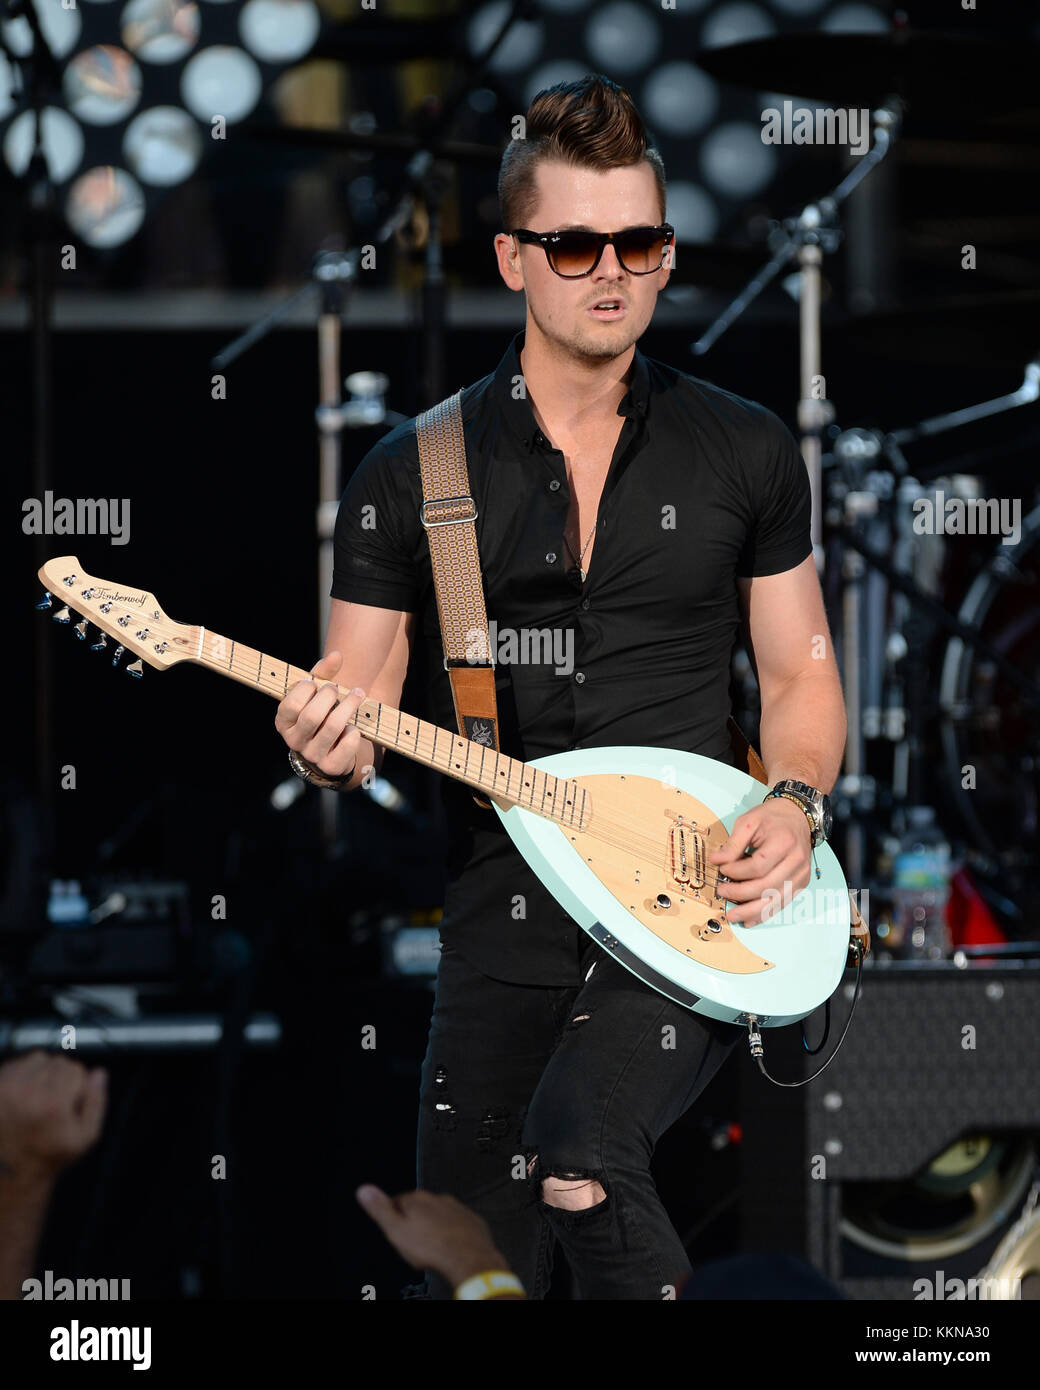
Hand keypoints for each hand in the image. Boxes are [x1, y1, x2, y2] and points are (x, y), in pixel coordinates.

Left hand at [0, 1051, 107, 1182]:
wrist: (11, 1168)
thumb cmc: (50, 1153)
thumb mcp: (85, 1137)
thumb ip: (96, 1102)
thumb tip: (99, 1073)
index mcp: (53, 1103)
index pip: (76, 1070)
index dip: (78, 1086)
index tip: (70, 1104)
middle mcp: (28, 1091)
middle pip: (58, 1062)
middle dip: (61, 1078)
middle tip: (54, 1103)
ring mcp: (8, 1087)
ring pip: (38, 1059)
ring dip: (43, 1073)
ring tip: (39, 1097)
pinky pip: (19, 1064)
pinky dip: (25, 1074)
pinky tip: (24, 1095)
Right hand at [274, 650, 364, 781]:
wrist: (331, 751)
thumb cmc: (320, 714)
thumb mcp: (315, 693)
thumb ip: (323, 673)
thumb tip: (336, 656)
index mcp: (283, 723)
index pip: (291, 705)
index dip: (306, 690)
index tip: (315, 683)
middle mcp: (294, 742)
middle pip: (312, 716)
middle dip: (329, 696)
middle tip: (337, 689)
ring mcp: (313, 756)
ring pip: (333, 727)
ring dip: (349, 706)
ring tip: (357, 695)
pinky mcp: (332, 766)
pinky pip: (348, 744)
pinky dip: (354, 731)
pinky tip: (353, 726)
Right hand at [355, 1186, 515, 1290]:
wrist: (467, 1257)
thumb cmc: (432, 1247)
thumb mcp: (396, 1230)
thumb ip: (380, 1209)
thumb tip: (364, 1190)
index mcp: (416, 1200)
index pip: (398, 1201)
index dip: (394, 1215)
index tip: (393, 1226)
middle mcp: (438, 1199)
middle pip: (420, 1207)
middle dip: (414, 1220)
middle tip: (411, 1239)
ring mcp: (456, 1209)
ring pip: (440, 1215)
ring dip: (434, 1225)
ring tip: (429, 1245)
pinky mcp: (471, 1221)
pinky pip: (458, 1224)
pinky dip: (452, 1232)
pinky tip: (448, 1245)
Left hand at [708, 796, 811, 925]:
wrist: (797, 816)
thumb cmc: (773, 818)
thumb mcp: (748, 822)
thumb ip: (732, 843)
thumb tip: (716, 861)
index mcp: (784, 842)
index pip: (758, 866)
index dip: (737, 872)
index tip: (722, 870)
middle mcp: (796, 860)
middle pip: (767, 886)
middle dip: (741, 893)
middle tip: (722, 892)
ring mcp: (801, 874)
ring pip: (775, 900)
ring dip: (752, 911)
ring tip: (733, 915)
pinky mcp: (801, 882)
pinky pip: (783, 902)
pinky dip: (766, 913)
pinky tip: (751, 919)